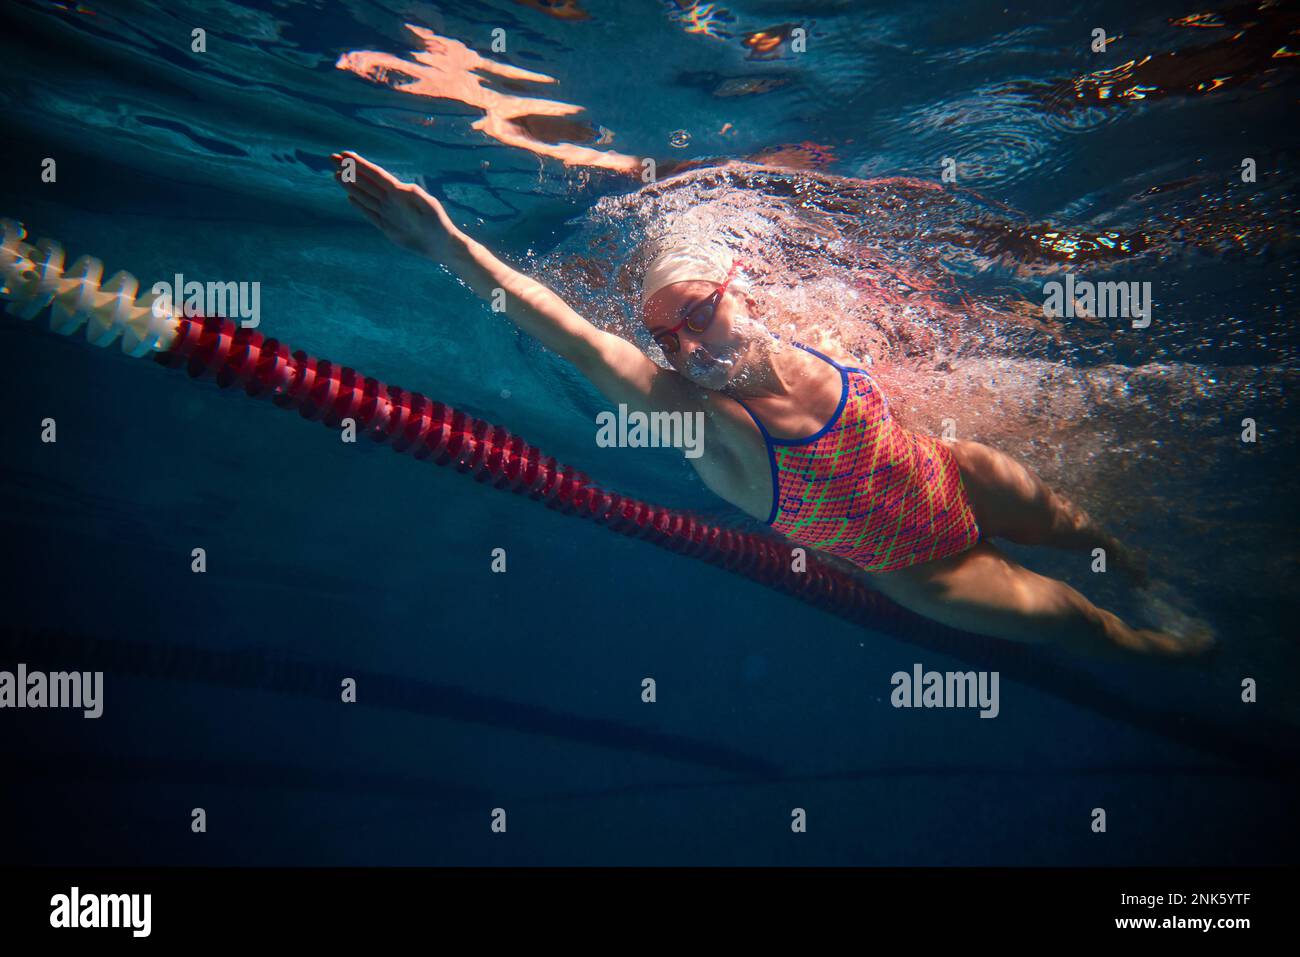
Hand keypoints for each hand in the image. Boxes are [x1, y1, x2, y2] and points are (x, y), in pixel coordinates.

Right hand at [331, 150, 458, 257]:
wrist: (441, 245)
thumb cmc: (439, 224)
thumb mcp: (431, 208)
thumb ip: (416, 196)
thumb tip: (400, 187)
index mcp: (399, 193)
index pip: (376, 175)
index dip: (360, 164)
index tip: (345, 155)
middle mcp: (390, 201)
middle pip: (365, 182)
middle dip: (349, 170)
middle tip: (332, 157)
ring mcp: (387, 214)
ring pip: (364, 196)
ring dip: (350, 185)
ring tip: (336, 174)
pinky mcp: (387, 227)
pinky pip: (369, 214)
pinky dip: (359, 206)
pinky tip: (350, 198)